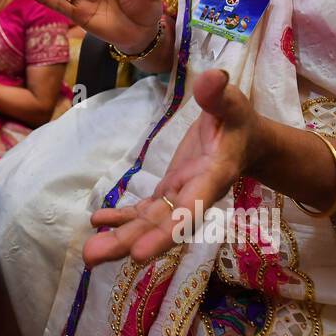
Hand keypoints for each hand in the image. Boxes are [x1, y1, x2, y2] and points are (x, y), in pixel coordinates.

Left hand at [84, 69, 267, 265]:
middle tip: (93, 258)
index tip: (140, 254)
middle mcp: (194, 194)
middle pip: (162, 224)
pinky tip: (97, 221)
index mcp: (213, 177)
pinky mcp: (169, 192)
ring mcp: (179, 196)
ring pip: (149, 222)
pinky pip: (144, 211)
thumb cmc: (240, 121)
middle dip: (130, 241)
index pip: (190, 208)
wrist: (247, 140)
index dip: (167, 231)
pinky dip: (121, 217)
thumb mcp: (234, 103)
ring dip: (119, 237)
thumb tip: (213, 76)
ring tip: (89, 255)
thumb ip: (220, 95)